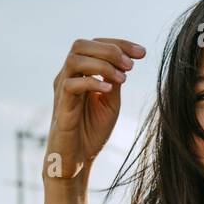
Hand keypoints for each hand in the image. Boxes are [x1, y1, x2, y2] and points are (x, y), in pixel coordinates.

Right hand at [43, 37, 145, 183]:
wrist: (77, 159)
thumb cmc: (92, 131)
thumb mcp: (110, 102)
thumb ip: (114, 81)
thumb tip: (126, 61)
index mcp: (80, 72)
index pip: (96, 45)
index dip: (120, 44)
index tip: (143, 53)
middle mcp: (68, 76)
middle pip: (81, 44)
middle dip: (110, 49)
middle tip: (131, 65)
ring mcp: (62, 89)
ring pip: (74, 60)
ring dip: (102, 64)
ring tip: (123, 78)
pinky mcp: (61, 106)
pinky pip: (71, 85)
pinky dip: (92, 82)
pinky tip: (109, 90)